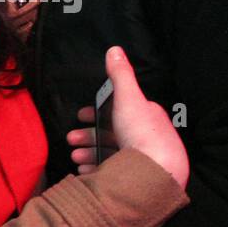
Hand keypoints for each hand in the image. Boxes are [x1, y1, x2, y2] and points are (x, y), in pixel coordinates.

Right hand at [66, 47, 188, 188]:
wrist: (157, 170)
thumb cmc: (141, 132)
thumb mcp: (128, 98)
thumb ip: (120, 75)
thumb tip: (114, 50)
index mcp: (146, 116)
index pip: (119, 110)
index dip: (97, 113)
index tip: (80, 116)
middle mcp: (146, 136)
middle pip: (111, 133)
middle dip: (88, 136)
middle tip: (70, 139)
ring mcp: (142, 157)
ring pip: (110, 152)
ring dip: (89, 152)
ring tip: (75, 157)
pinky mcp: (136, 176)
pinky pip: (113, 171)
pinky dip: (97, 169)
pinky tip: (86, 170)